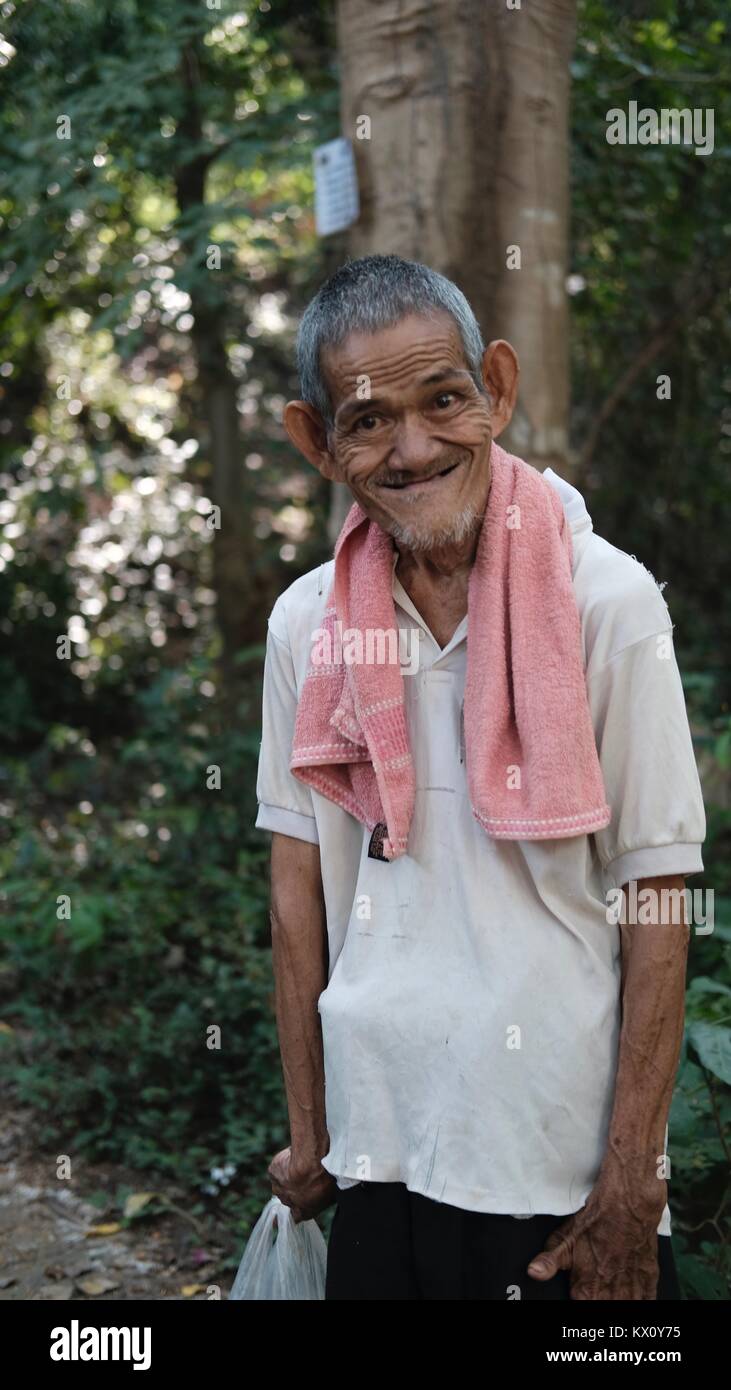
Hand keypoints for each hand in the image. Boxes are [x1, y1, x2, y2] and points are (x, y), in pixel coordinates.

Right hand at [267, 1145, 337, 1222]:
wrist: (311, 1162)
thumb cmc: (325, 1179)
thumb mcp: (332, 1195)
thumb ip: (325, 1199)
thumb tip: (328, 1197)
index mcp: (303, 1212)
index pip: (298, 1215)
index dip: (301, 1206)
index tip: (305, 1197)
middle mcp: (287, 1203)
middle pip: (289, 1198)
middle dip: (295, 1189)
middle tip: (305, 1177)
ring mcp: (278, 1188)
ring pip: (281, 1183)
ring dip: (288, 1176)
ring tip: (300, 1165)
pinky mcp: (272, 1172)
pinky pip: (277, 1168)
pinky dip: (283, 1163)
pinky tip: (292, 1157)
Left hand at [526, 1175, 665, 1298]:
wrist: (627, 1206)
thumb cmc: (598, 1221)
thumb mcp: (565, 1238)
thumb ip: (549, 1261)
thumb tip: (534, 1272)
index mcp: (587, 1290)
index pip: (580, 1307)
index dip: (579, 1297)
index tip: (580, 1289)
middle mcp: (610, 1295)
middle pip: (603, 1308)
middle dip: (599, 1298)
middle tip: (597, 1284)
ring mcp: (632, 1290)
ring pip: (624, 1308)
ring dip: (619, 1300)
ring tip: (613, 1288)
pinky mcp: (649, 1281)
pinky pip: (647, 1301)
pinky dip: (640, 1298)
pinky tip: (633, 1290)